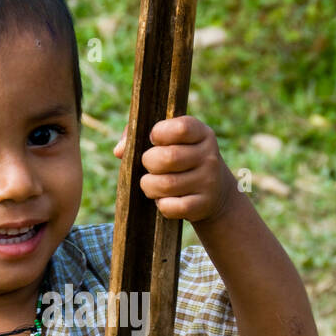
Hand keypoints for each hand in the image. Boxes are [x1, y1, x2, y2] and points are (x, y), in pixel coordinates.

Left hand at [113, 115, 235, 223]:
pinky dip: (161, 205)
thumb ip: (138, 136)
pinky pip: (171, 207)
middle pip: (168, 158)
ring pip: (166, 185)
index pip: (180, 129)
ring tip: (153, 184)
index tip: (153, 140)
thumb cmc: (180, 159)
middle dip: (148, 162)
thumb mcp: (169, 141)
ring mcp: (209, 181)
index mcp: (201, 133)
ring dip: (149, 186)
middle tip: (149, 166)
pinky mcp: (203, 205)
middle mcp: (209, 156)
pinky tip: (164, 199)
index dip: (159, 133)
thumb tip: (119, 151)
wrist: (216, 192)